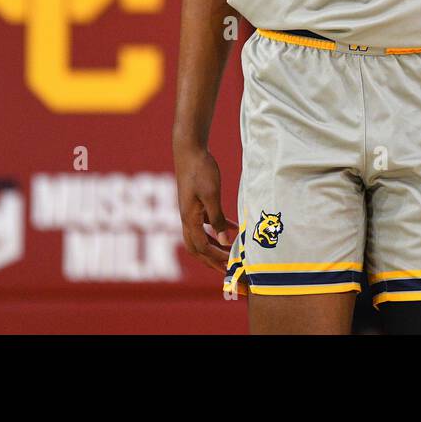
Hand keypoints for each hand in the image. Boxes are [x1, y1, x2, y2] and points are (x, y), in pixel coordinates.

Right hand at [174, 142, 237, 272]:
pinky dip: (218, 231)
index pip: (202, 247)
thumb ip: (217, 218)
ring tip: (231, 256)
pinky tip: (234, 230)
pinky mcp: (195, 204)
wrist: (189, 149)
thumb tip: (225, 241)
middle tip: (228, 272)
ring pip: (201, 238)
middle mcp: (186, 219)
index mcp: (189, 218)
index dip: (217, 259)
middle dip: (213, 262)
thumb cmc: (200, 169)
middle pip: (198, 249)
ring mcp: (190, 212)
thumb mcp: (212, 194)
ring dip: (215, 249)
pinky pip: (205, 225)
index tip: (232, 267)